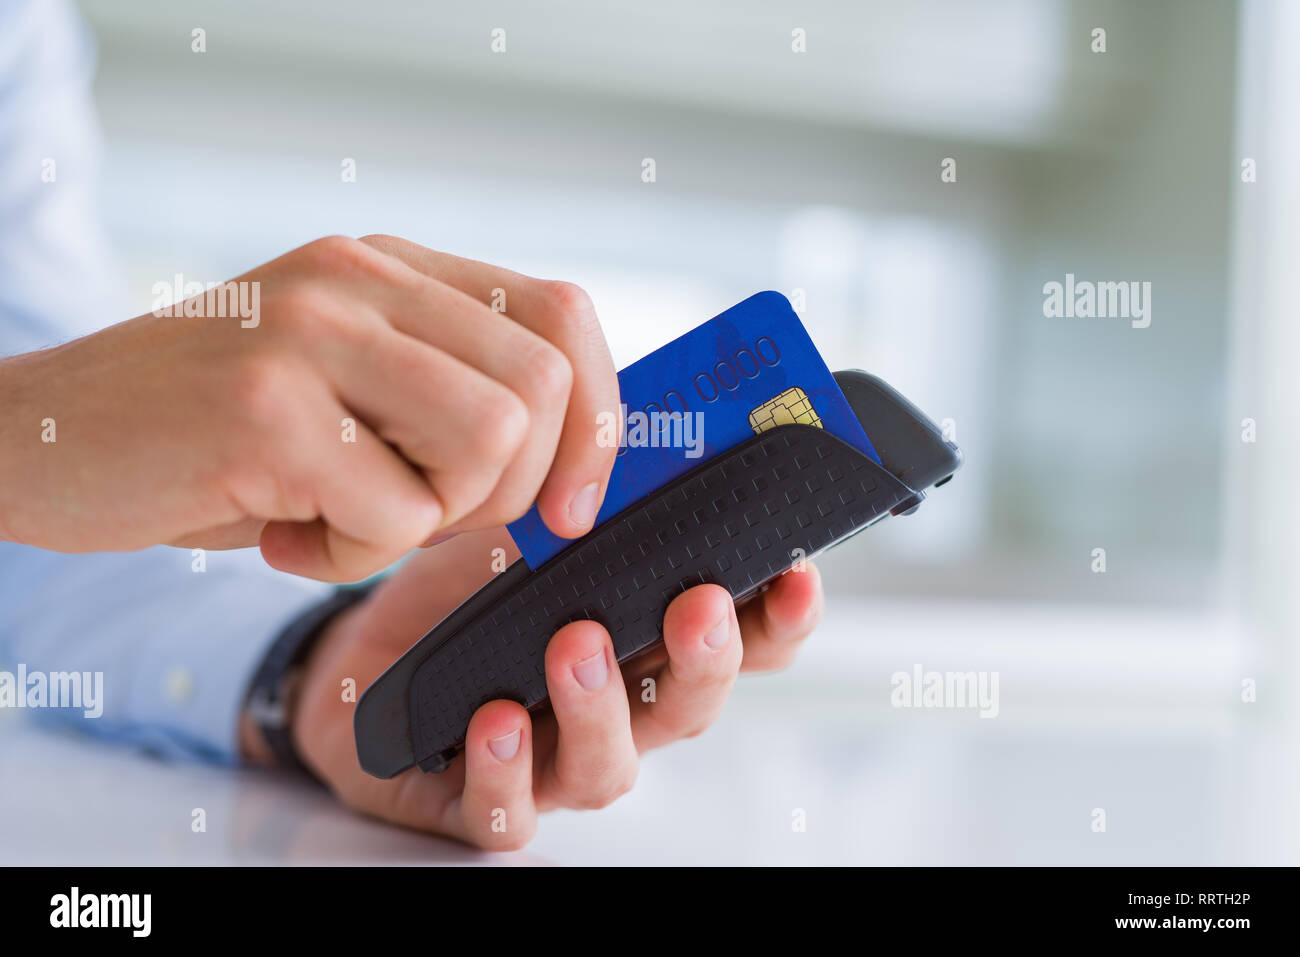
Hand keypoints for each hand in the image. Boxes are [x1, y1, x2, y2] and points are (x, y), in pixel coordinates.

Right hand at [0, 235, 617, 580]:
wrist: (38, 438)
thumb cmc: (211, 437)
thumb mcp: (343, 390)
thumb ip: (446, 398)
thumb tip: (575, 473)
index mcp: (389, 267)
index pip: (561, 315)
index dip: (597, 421)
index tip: (573, 506)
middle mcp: (358, 278)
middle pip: (541, 389)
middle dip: (508, 494)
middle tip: (417, 516)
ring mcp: (311, 332)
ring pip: (490, 444)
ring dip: (429, 521)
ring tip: (343, 518)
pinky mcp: (266, 406)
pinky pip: (396, 513)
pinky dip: (352, 555)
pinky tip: (283, 535)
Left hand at [282, 528, 824, 849]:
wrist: (369, 656)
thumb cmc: (468, 592)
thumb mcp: (537, 525)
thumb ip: (596, 496)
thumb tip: (650, 429)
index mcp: (650, 642)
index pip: (745, 641)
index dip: (782, 616)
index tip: (797, 572)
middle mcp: (621, 710)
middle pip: (690, 705)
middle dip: (704, 658)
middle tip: (694, 606)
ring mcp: (555, 760)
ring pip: (609, 764)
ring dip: (601, 706)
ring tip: (576, 645)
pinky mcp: (483, 798)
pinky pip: (507, 810)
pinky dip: (505, 773)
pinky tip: (495, 721)